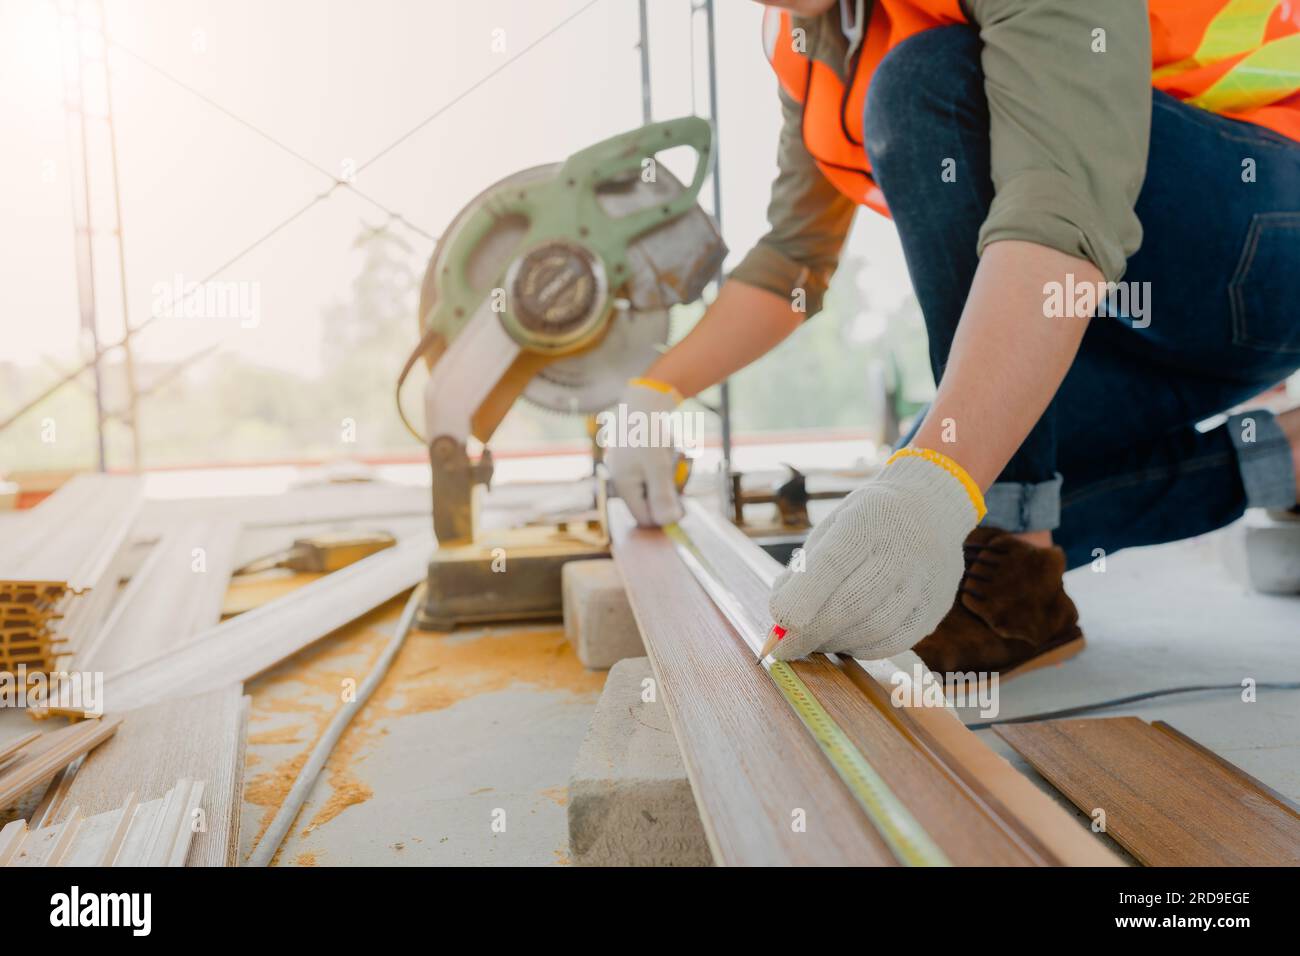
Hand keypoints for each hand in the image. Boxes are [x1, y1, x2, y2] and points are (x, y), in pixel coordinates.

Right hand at [604, 379, 685, 526]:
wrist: (643, 401)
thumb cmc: (649, 433)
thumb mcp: (659, 467)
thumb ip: (662, 497)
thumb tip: (668, 523)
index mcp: (623, 486)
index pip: (644, 519)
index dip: (665, 515)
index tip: (684, 503)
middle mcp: (620, 481)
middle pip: (648, 505)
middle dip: (667, 495)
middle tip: (678, 476)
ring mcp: (625, 471)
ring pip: (651, 490)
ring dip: (667, 482)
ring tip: (672, 461)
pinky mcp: (632, 463)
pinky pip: (650, 477)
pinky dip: (662, 471)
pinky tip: (666, 455)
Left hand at [767, 449, 984, 660]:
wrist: (931, 507)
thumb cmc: (868, 520)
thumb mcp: (833, 524)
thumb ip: (806, 568)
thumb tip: (780, 619)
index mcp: (869, 518)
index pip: (834, 561)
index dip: (804, 596)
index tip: (778, 620)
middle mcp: (902, 549)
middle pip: (854, 602)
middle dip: (812, 632)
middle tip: (786, 648)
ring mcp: (925, 580)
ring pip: (875, 628)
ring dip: (835, 642)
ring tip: (814, 642)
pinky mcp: (936, 606)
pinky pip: (895, 641)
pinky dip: (862, 648)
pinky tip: (845, 641)